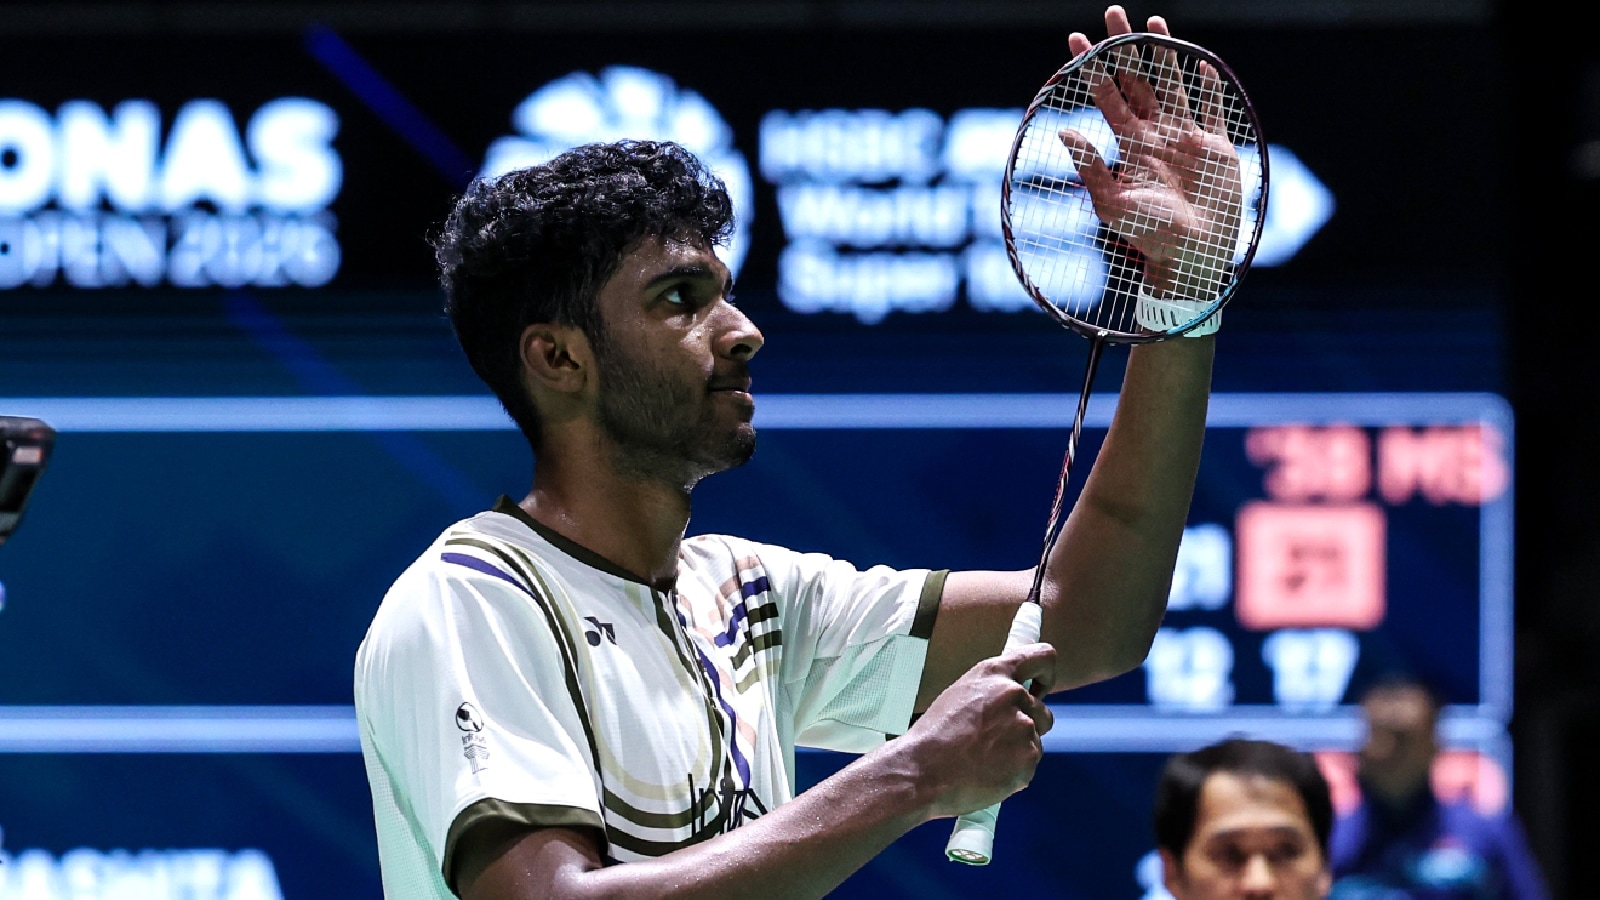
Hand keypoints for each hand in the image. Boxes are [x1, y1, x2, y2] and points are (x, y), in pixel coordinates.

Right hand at [901, 642, 1055, 819]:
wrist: (921, 772)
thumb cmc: (935, 736)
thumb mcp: (961, 695)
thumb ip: (993, 691)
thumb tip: (1017, 696)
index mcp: (995, 673)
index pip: (1042, 657)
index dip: (1046, 675)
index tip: (1041, 688)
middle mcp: (1014, 694)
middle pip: (1043, 711)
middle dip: (1028, 725)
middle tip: (997, 740)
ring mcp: (1024, 726)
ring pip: (1035, 739)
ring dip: (1018, 749)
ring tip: (983, 758)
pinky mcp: (1029, 757)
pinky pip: (1030, 764)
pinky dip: (1014, 771)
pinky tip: (987, 772)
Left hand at [1059, 5, 1243, 298]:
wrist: (1193, 255)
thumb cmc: (1148, 237)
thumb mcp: (1111, 204)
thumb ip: (1090, 167)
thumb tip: (1061, 129)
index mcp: (1130, 145)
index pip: (1106, 94)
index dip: (1091, 66)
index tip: (1075, 39)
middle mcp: (1156, 134)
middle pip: (1137, 79)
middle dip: (1123, 46)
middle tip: (1111, 11)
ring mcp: (1187, 137)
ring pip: (1173, 84)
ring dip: (1164, 53)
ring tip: (1153, 22)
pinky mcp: (1217, 147)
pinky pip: (1213, 109)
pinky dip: (1209, 87)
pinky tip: (1202, 64)